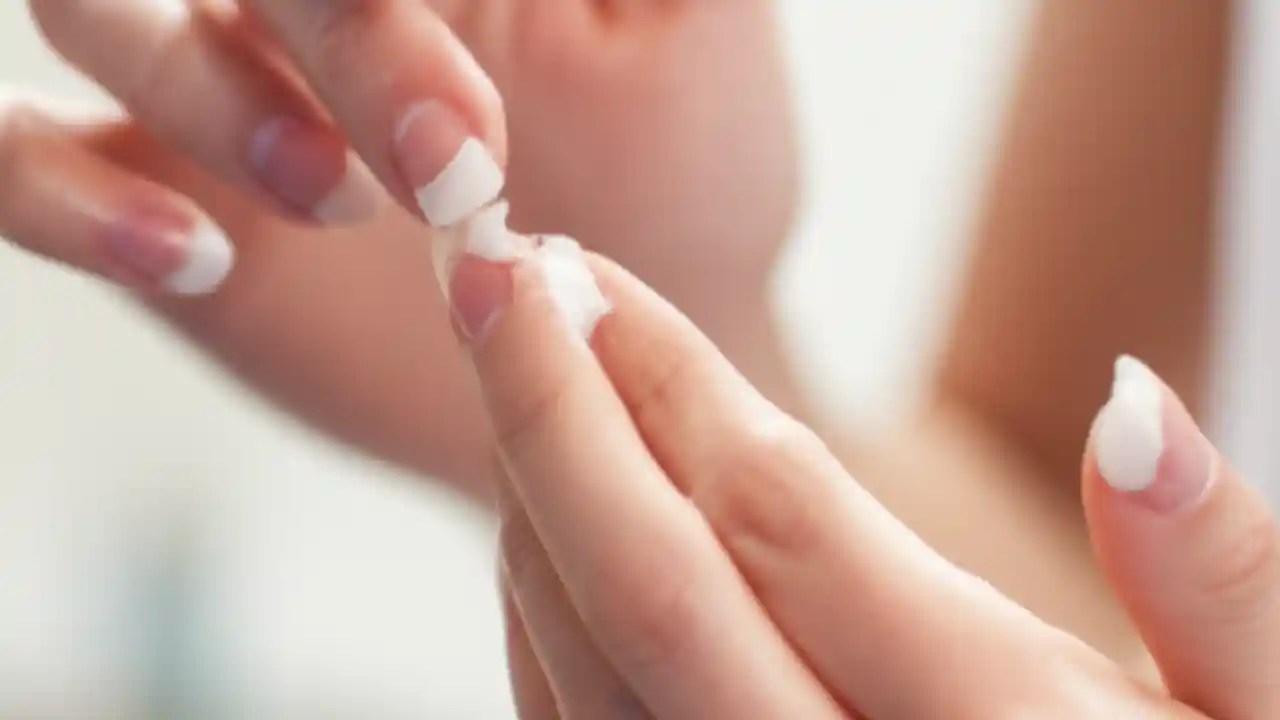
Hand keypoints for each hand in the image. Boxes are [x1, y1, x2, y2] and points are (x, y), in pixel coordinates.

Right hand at [3, 0, 797, 487]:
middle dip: (327, 29)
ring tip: (338, 202)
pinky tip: (198, 260)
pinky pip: (16, 161)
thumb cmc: (682, 170)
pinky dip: (62, 199)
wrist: (617, 336)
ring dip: (197, 90)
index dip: (362, 3)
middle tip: (446, 158)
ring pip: (89, 12)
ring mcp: (204, 74)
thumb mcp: (690, 24)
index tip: (474, 119)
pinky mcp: (146, 188)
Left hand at [435, 221, 1278, 716]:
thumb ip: (1221, 577)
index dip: (667, 376)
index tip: (592, 272)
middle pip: (644, 584)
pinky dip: (539, 612)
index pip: (779, 517)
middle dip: (548, 409)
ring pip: (582, 665)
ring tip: (516, 362)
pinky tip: (544, 517)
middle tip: (491, 272)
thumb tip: (1133, 409)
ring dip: (532, 499)